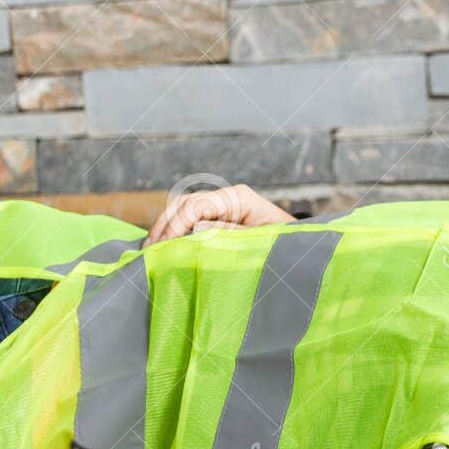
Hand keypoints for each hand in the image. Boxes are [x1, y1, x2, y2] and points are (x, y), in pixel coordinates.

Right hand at [145, 183, 294, 244]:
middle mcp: (226, 197)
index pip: (196, 205)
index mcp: (238, 197)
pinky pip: (190, 220)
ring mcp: (221, 206)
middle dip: (164, 225)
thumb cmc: (284, 244)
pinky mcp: (218, 217)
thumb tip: (196, 231)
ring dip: (166, 228)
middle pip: (184, 203)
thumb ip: (228, 235)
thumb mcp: (258, 241)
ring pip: (182, 210)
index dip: (176, 225)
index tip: (162, 246)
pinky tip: (164, 247)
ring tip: (151, 251)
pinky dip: (175, 231)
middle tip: (148, 250)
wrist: (299, 248)